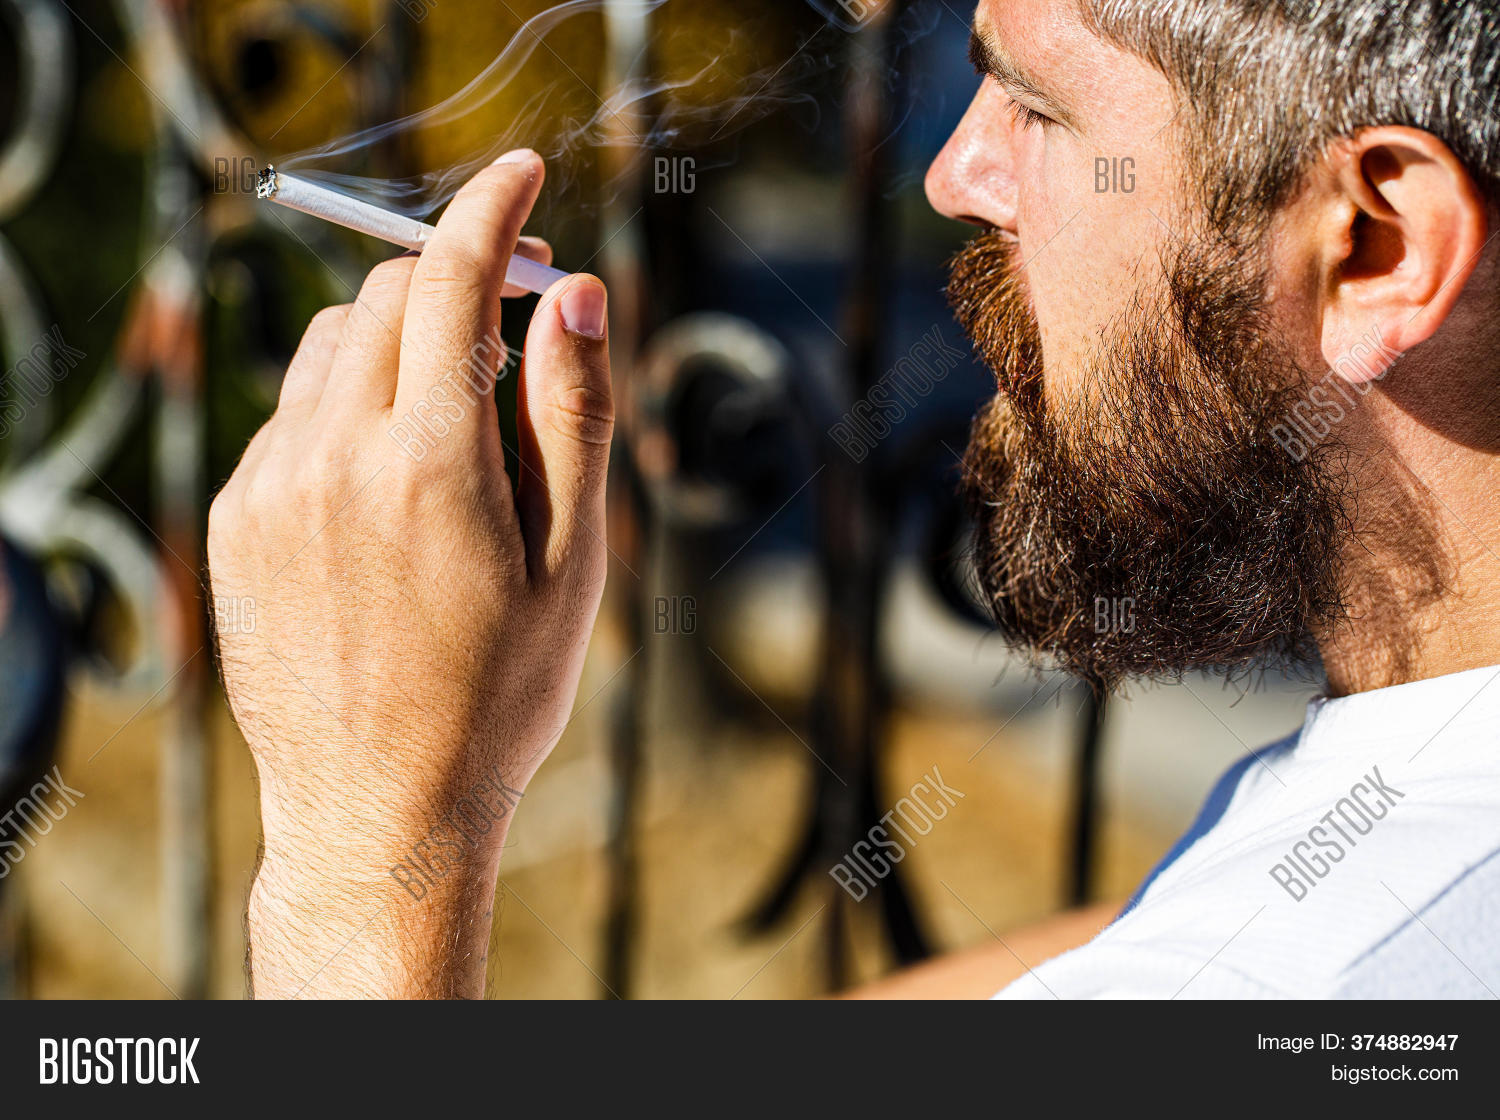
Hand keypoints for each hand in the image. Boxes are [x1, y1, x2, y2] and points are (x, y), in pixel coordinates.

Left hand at [208, 151, 612, 996]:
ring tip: (455, 427)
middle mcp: (334, 459)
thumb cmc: (500, 691)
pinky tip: (391, 482)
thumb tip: (576, 292)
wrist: (381, 806)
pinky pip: (292, 410)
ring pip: (332, 343)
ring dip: (400, 340)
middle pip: (388, 292)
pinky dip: (348, 401)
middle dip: (456, 277)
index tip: (521, 175)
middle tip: (518, 323)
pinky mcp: (237, 517)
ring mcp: (270, 487)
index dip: (493, 210)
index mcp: (432, 467)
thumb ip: (573, 413)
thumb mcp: (574, 561)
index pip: (454, 280)